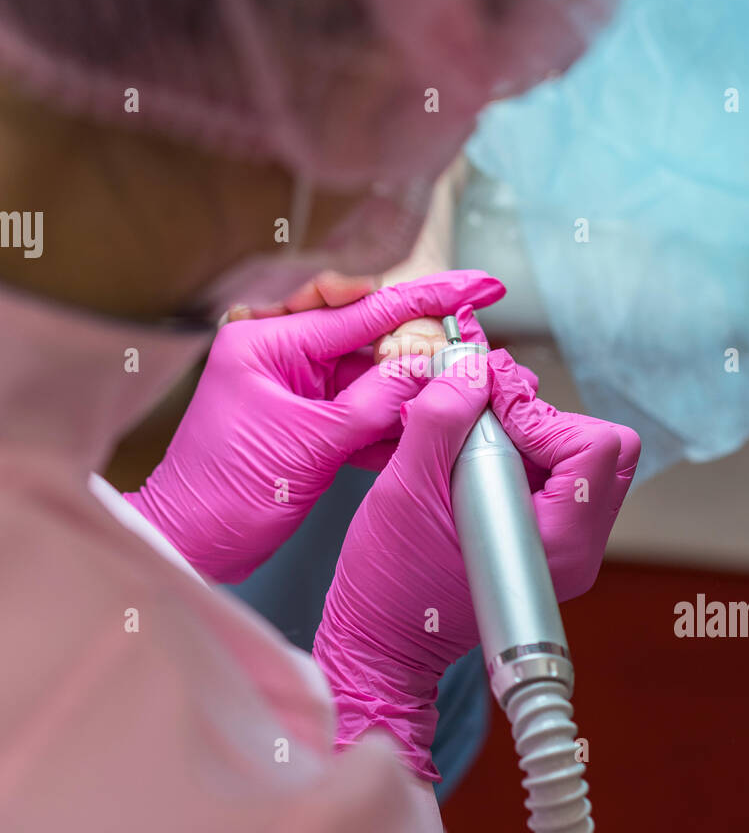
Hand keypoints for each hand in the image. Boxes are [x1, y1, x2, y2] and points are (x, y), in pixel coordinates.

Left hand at [125, 271, 504, 582]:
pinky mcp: (307, 422)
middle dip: (420, 342)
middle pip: (369, 334)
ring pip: (371, 373)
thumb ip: (375, 402)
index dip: (424, 297)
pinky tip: (422, 427)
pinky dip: (391, 421)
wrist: (192, 545)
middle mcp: (280, 354)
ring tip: (453, 388)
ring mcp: (294, 388)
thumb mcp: (311, 443)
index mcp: (267, 341)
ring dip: (410, 387)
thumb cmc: (221, 493)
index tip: (473, 286)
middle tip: (470, 343)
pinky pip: (361, 409)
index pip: (360, 308)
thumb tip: (427, 368)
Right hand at [313, 339, 639, 781]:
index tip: (485, 409)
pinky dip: (516, 453)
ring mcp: (562, 546)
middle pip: (599, 445)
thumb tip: (469, 370)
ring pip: (577, 456)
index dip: (539, 414)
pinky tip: (467, 460)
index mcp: (556, 543)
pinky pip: (552, 476)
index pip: (594, 445)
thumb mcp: (405, 491)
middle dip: (539, 418)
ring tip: (465, 440)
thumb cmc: (390, 586)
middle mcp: (574, 548)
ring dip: (524, 433)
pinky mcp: (543, 540)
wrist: (382, 643)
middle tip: (480, 417)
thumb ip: (441, 422)